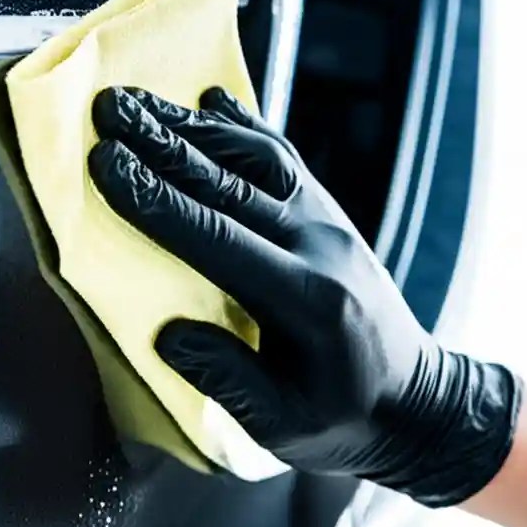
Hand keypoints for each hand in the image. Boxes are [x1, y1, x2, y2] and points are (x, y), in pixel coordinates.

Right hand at [86, 86, 521, 506]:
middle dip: (162, 143)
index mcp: (306, 301)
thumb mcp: (283, 425)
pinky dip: (243, 126)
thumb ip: (226, 379)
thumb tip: (168, 333)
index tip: (106, 164)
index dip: (156, 200)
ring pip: (255, 158)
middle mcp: (319, 246)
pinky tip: (208, 101)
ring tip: (137, 101)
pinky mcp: (328, 215)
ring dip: (191, 126)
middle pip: (230, 182)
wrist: (420, 405)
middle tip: (107, 110)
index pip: (216, 238)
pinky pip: (282, 158)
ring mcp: (328, 222)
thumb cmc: (344, 423)